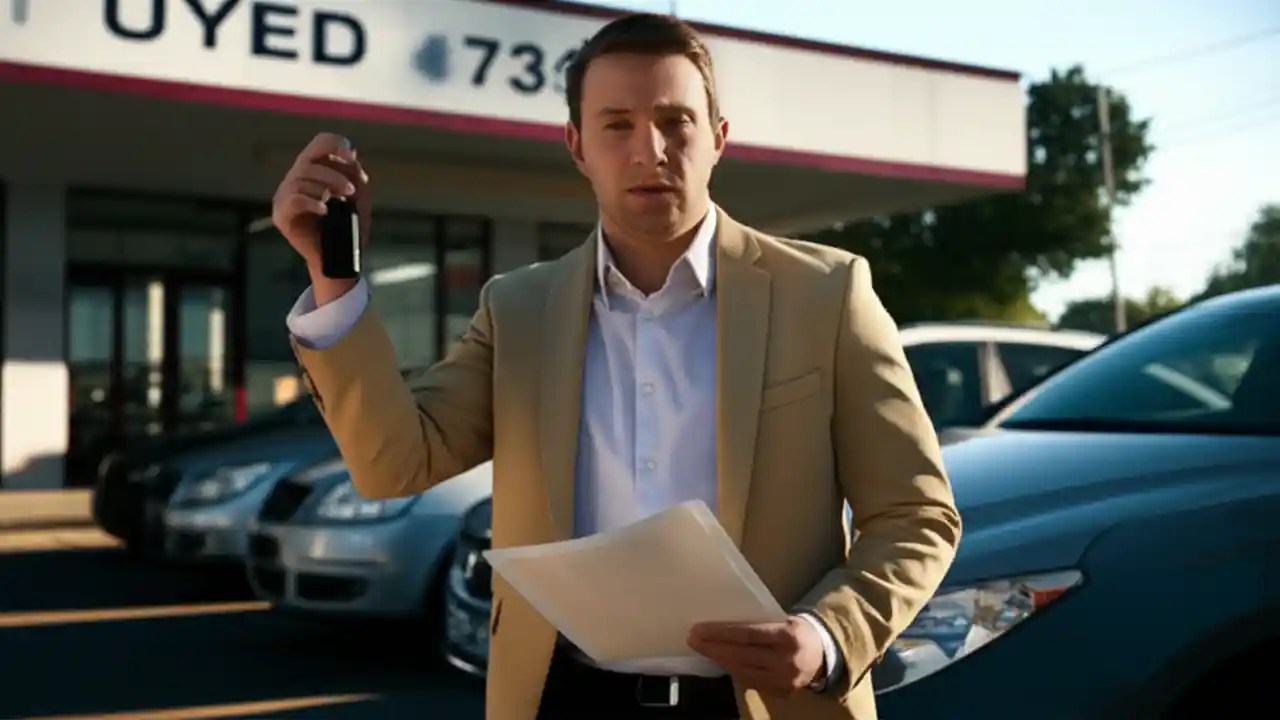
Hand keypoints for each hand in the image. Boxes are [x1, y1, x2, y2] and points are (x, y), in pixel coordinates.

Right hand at [271, 132, 371, 302]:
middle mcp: (296, 177)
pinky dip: (311, 202)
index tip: (352, 156)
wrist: (337, 256)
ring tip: (341, 202)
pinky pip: (294, 200)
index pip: (319, 143)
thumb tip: (352, 157)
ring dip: (326, 187)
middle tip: (350, 190)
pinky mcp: (281, 214)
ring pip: (301, 178)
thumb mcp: (358, 197)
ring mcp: (285, 195)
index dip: (335, 144)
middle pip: (309, 160)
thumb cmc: (346, 225)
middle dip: (333, 173)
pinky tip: (324, 210)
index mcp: (314, 169)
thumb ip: (355, 175)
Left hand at [688, 616, 825, 697]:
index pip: (748, 634)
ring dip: (719, 659)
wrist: (824, 655)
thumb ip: (760, 623)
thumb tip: (723, 622)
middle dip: (714, 647)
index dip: (721, 633)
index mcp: (788, 635)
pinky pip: (750, 681)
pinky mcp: (780, 692)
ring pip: (742, 671)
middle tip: (693, 639)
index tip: (699, 629)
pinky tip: (721, 661)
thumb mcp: (784, 619)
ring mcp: (783, 680)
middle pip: (741, 654)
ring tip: (702, 649)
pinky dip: (733, 670)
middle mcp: (786, 660)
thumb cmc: (798, 630)